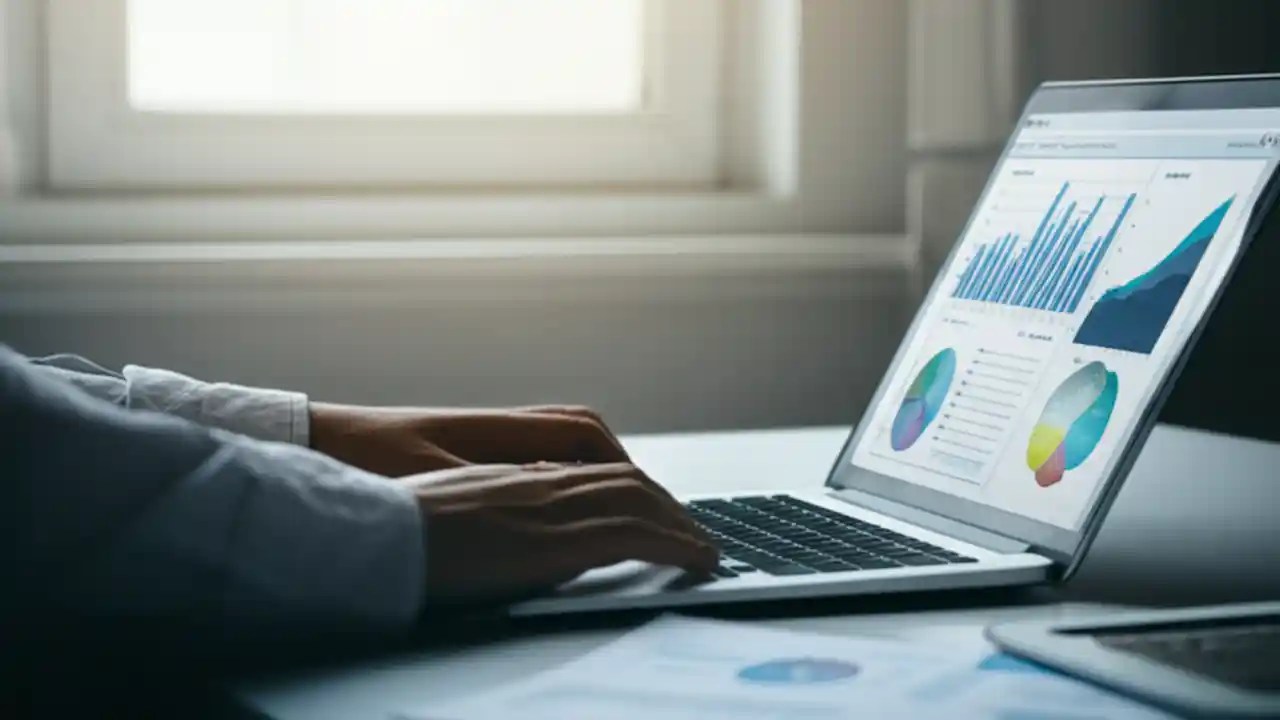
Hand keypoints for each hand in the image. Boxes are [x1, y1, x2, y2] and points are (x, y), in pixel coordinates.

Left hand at [309, 403, 628, 476]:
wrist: (319, 441)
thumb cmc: (365, 463)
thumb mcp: (430, 486)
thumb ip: (492, 490)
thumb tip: (550, 499)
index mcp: (496, 432)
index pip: (583, 436)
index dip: (623, 469)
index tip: (651, 503)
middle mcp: (500, 426)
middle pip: (587, 435)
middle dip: (627, 471)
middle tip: (658, 510)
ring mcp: (487, 435)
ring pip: (566, 441)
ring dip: (602, 469)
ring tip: (628, 507)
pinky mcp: (470, 450)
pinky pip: (539, 453)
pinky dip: (570, 472)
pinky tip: (568, 504)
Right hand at [408, 462, 717, 601]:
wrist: (374, 535)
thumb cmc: (394, 532)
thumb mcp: (450, 514)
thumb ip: (491, 517)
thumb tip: (520, 540)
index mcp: (514, 478)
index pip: (592, 471)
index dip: (630, 488)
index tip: (650, 510)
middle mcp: (540, 484)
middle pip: (625, 480)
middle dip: (664, 504)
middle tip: (690, 531)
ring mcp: (550, 508)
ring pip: (639, 499)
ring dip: (679, 523)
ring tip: (703, 548)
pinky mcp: (556, 540)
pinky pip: (635, 534)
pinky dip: (676, 544)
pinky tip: (698, 562)